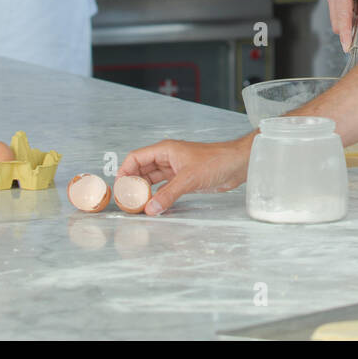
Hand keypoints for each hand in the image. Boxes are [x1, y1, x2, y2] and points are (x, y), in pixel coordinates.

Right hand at [118, 137, 250, 214]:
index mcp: (166, 150)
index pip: (136, 158)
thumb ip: (168, 194)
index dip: (125, 171)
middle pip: (142, 169)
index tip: (120, 187)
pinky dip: (157, 195)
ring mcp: (176, 169)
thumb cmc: (217, 161)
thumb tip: (149, 208)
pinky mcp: (184, 179)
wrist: (237, 164)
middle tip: (126, 200)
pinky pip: (164, 187)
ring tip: (136, 205)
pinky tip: (153, 204)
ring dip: (145, 191)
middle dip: (133, 183)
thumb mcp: (189, 179)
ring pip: (153, 179)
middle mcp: (168, 158)